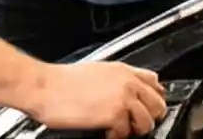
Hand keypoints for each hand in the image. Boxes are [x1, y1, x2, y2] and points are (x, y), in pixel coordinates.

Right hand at [27, 61, 167, 138]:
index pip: (155, 83)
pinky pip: (126, 133)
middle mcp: (126, 82)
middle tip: (134, 123)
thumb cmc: (61, 81)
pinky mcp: (113, 115)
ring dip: (134, 129)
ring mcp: (122, 98)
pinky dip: (116, 136)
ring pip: (148, 122)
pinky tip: (106, 132)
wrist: (45, 87)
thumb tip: (125, 91)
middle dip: (149, 116)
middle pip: (158, 104)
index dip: (153, 98)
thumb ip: (116, 79)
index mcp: (123, 70)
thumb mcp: (96, 71)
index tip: (147, 107)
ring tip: (120, 129)